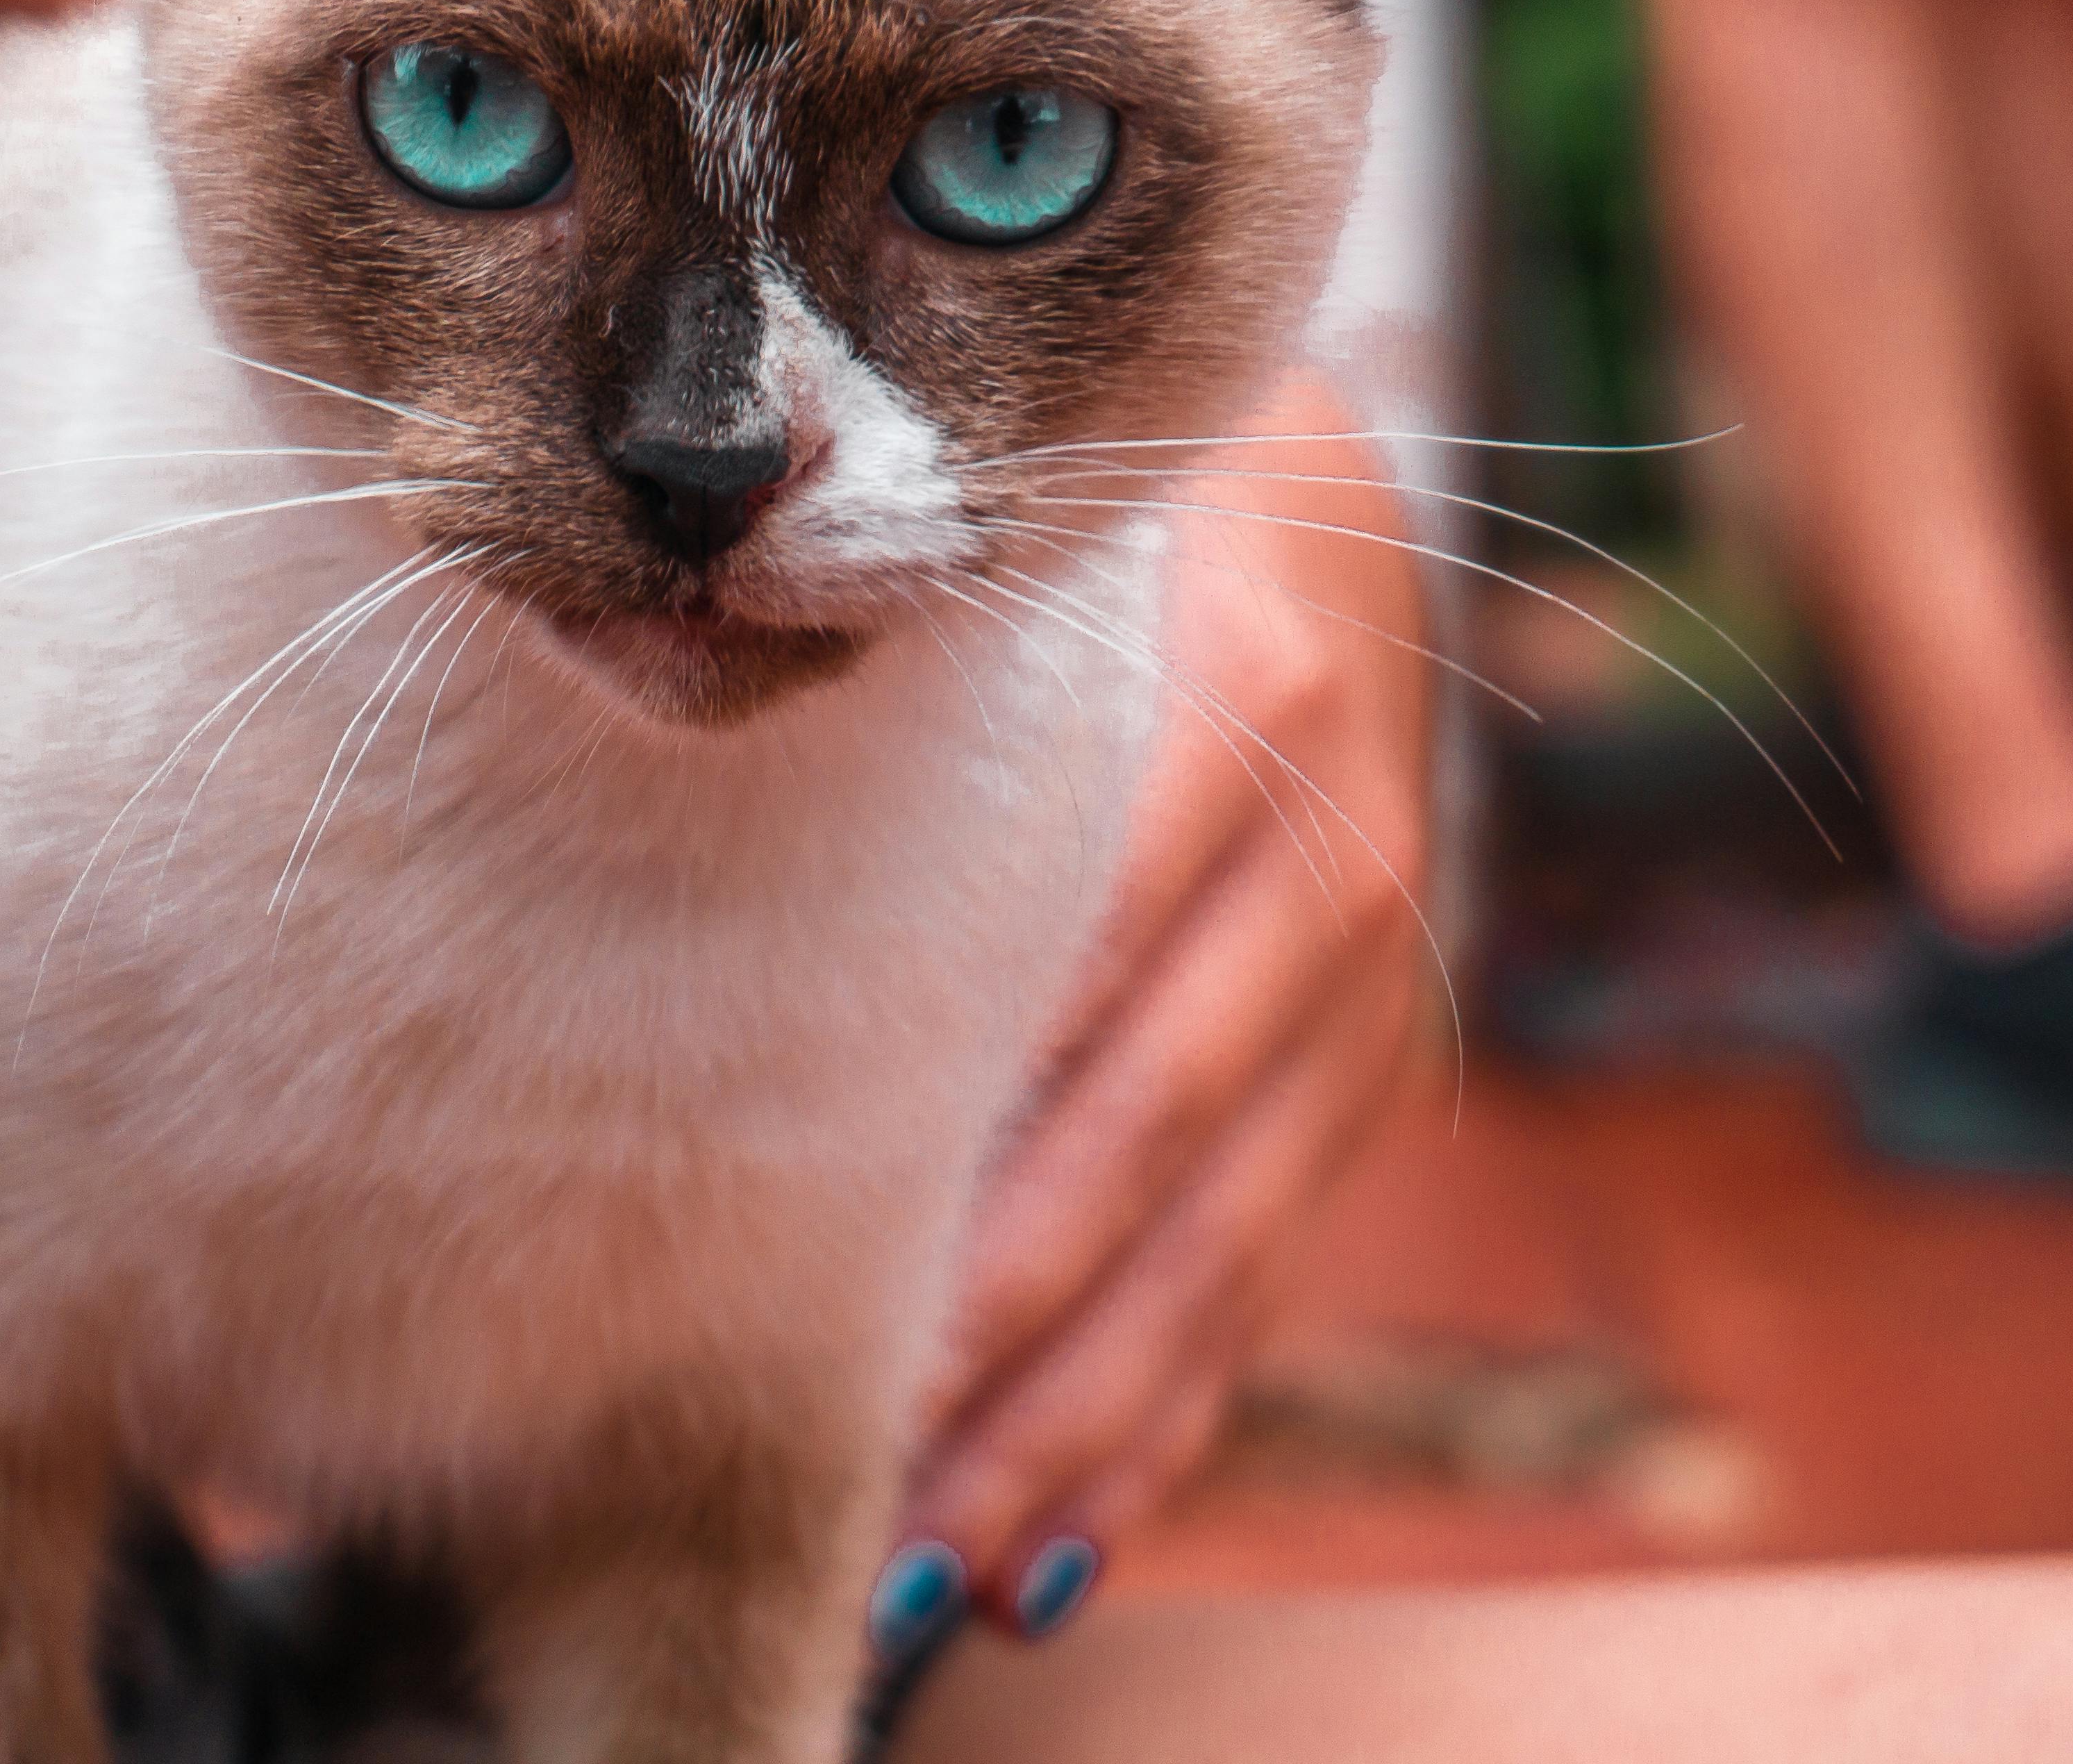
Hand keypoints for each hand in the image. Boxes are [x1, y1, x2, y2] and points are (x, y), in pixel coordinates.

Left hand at [896, 377, 1437, 1638]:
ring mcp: (1371, 984)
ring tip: (927, 1563)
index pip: (1081, 963)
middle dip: (996, 1328)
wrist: (1337, 509)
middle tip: (844, 1470)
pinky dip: (1163, 1419)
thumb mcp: (1038, 585)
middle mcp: (1326, 862)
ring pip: (1216, 1245)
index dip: (952, 1146)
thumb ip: (918, 710)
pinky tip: (1056, 1542)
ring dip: (1071, 1422)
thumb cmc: (1104, 554)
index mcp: (1235, 708)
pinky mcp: (1382, 1069)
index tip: (798, 1283)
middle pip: (1147, 1138)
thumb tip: (689, 855)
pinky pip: (1268, 1274)